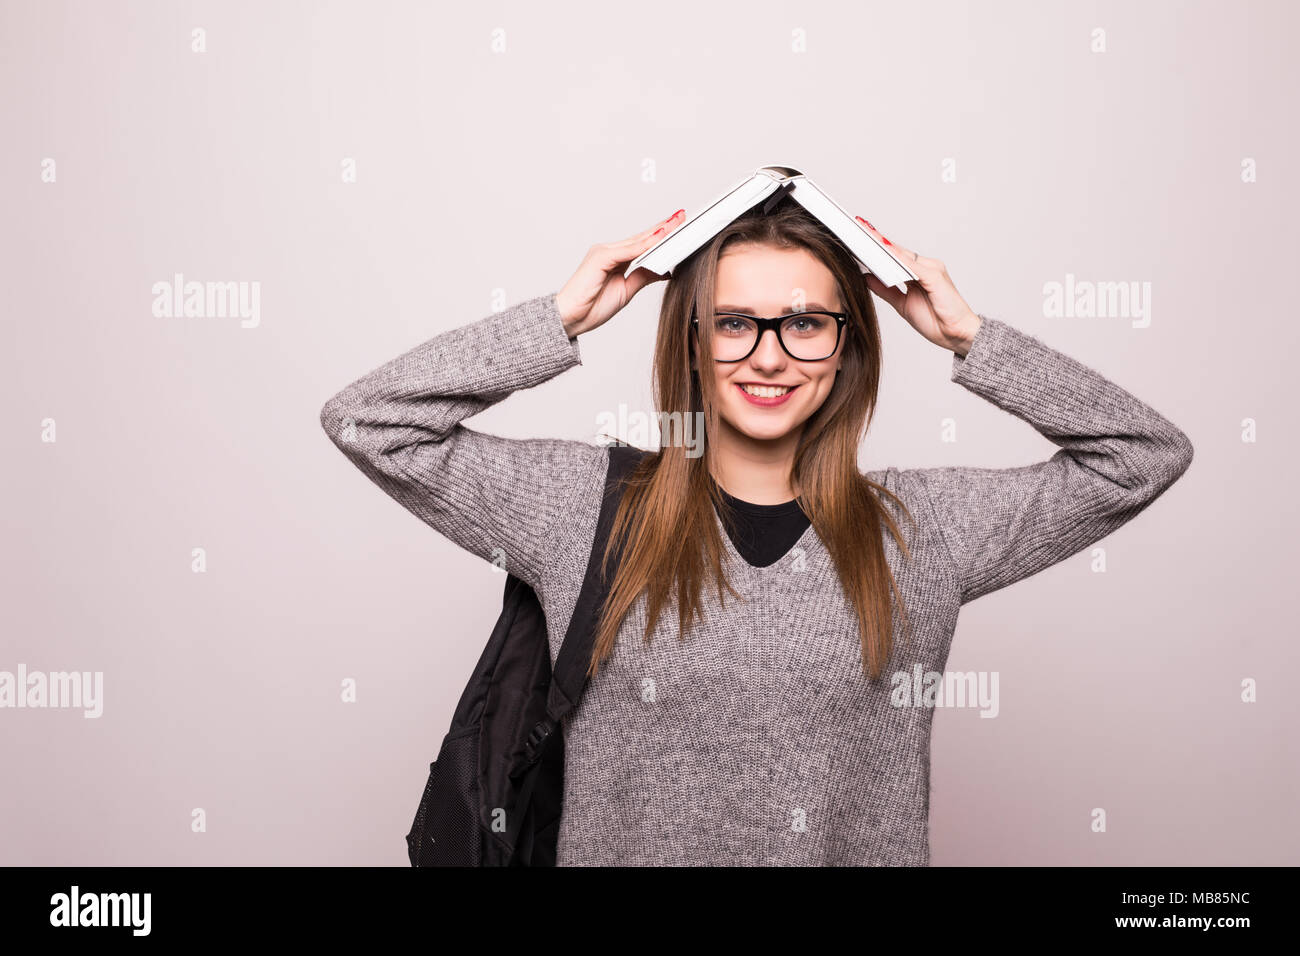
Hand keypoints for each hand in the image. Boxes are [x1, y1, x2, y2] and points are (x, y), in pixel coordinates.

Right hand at [555, 209, 685, 337]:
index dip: (660, 236)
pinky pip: (627, 250)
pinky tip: (659, 238)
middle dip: (663, 227)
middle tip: (682, 216)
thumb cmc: (591, 306)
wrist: (570, 318)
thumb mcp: (626, 291)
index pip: (642, 244)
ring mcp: (603, 252)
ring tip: (677, 223)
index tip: (678, 228)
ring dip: (658, 232)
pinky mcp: (600, 257)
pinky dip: (644, 244)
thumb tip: (664, 271)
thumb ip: (643, 277)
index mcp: (615, 259)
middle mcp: (609, 252)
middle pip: (641, 238)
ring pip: (637, 241)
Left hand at [855, 216, 981, 355]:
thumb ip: (886, 291)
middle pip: (898, 251)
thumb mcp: (902, 305)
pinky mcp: (935, 277)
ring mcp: (932, 269)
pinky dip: (897, 259)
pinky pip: (912, 266)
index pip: (895, 255)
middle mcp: (926, 267)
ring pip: (903, 255)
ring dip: (884, 246)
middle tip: (859, 227)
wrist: (957, 335)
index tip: (860, 237)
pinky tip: (883, 254)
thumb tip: (867, 278)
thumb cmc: (936, 320)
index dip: (878, 247)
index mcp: (920, 273)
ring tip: (865, 236)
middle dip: (878, 240)